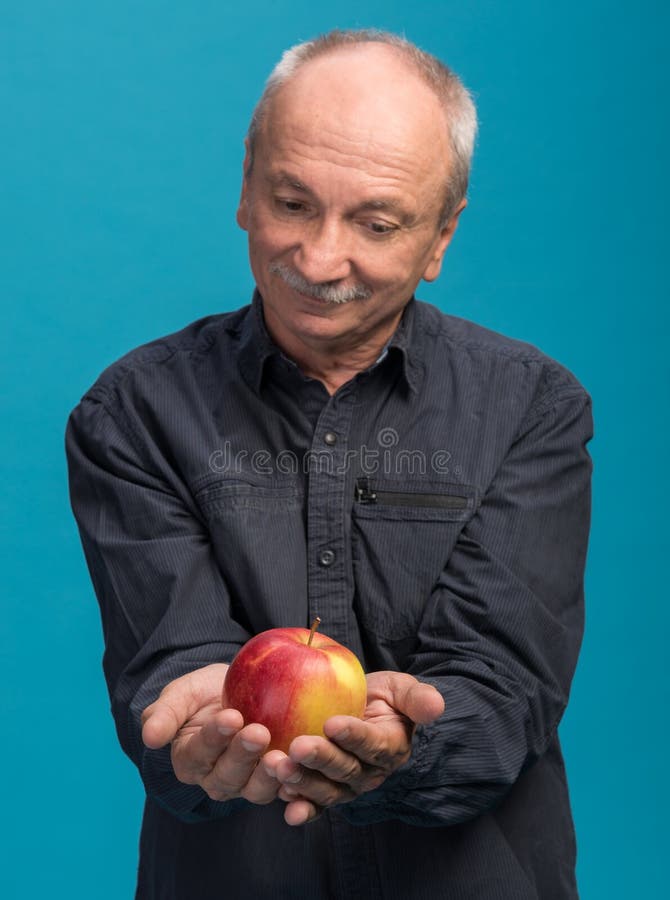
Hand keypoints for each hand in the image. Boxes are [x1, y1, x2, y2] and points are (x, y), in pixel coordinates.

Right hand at [141, 664, 284, 804]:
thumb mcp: (180, 694)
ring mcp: (247, 783)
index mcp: (189, 759)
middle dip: (243, 756)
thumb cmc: (203, 694)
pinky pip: (285, 790)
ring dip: (269, 776)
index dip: (214, 737)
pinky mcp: (274, 782)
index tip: (231, 716)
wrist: (235, 693)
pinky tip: (306, 771)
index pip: (198, 752)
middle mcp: (216, 778)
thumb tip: (150, 737)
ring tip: (281, 757)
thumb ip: (164, 714)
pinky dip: (295, 786)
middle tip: (259, 732)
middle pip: (227, 776)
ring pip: (255, 789)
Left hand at [271, 671, 444, 824]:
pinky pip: (313, 803)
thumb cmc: (384, 698)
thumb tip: (436, 705)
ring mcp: (346, 785)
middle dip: (321, 759)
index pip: (372, 743)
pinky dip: (299, 805)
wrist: (365, 712)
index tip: (332, 723)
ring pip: (326, 789)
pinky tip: (281, 798)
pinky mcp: (325, 790)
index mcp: (390, 747)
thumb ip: (417, 697)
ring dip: (302, 781)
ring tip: (279, 767)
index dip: (354, 735)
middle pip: (345, 770)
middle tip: (298, 746)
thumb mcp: (402, 689)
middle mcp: (369, 773)